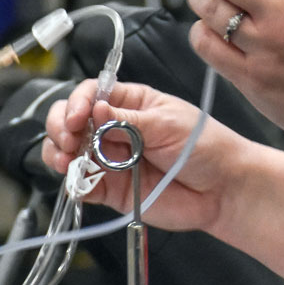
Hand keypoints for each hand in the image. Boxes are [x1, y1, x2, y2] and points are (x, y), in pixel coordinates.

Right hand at [41, 79, 249, 234]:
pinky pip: (82, 185)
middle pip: (71, 121)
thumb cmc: (205, 147)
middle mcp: (114, 129)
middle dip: (61, 127)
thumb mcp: (167, 124)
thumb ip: (127, 121)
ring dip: (60, 154)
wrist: (223, 190)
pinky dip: (73, 183)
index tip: (78, 118)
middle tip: (70, 140)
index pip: (91, 94)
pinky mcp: (111, 189)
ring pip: (69, 152)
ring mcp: (111, 159)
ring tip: (68, 160)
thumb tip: (94, 110)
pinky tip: (77, 181)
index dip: (77, 103)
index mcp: (131, 103)